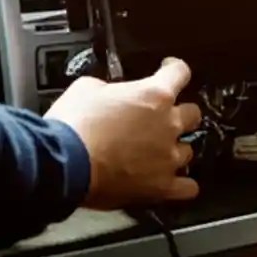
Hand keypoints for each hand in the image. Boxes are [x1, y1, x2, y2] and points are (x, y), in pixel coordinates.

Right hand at [46, 57, 202, 208]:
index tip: (169, 70)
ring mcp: (167, 158)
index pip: (180, 73)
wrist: (64, 164)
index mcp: (154, 94)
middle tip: (161, 118)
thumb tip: (110, 94)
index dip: (174, 69)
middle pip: (193, 114)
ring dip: (175, 149)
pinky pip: (188, 188)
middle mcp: (168, 125)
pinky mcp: (161, 187)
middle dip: (179, 114)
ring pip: (189, 151)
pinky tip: (172, 181)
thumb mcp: (86, 88)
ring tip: (158, 153)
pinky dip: (182, 184)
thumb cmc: (73, 124)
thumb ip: (109, 88)